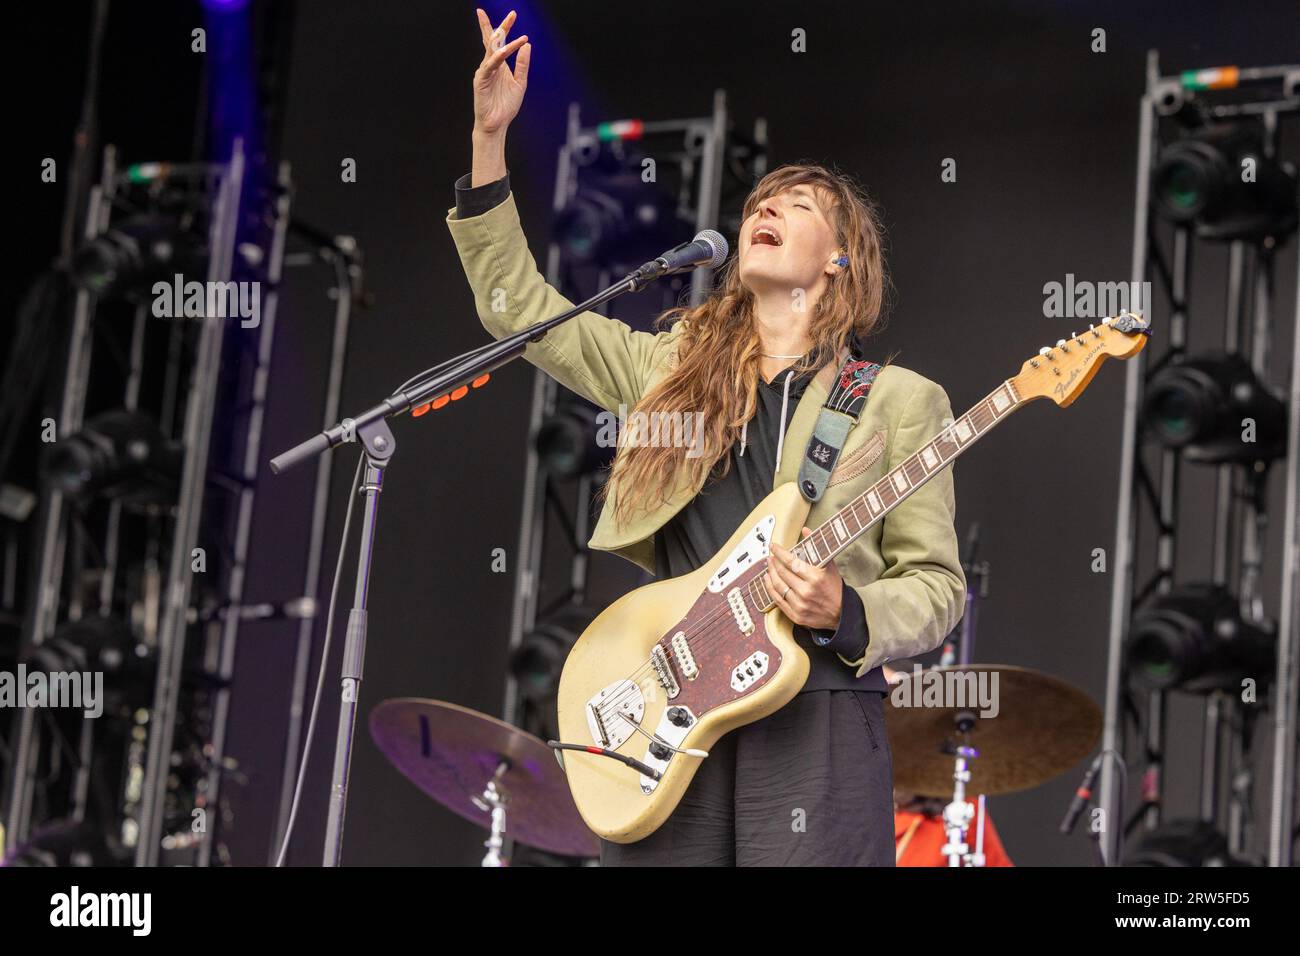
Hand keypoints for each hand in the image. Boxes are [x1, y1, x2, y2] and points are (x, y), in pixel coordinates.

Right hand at [472, 8, 529, 138]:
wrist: (497, 124)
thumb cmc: (506, 106)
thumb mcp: (520, 83)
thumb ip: (522, 64)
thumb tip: (527, 45)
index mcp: (499, 64)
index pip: (499, 42)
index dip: (504, 27)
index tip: (512, 14)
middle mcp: (490, 65)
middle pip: (494, 41)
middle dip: (502, 27)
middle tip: (512, 14)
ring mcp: (485, 71)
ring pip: (492, 51)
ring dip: (502, 41)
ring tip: (509, 29)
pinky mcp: (481, 81)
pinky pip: (489, 67)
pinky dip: (496, 59)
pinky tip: (502, 52)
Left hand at [766, 527, 843, 630]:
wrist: (841, 613)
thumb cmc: (835, 588)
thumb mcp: (830, 566)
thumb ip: (817, 547)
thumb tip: (805, 530)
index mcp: (816, 578)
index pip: (791, 562)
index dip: (780, 552)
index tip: (774, 547)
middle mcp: (806, 591)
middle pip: (782, 573)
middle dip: (774, 562)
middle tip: (771, 556)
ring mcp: (800, 604)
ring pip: (777, 586)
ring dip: (770, 573)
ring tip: (769, 566)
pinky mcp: (795, 615)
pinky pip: (777, 600)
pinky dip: (770, 588)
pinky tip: (768, 580)